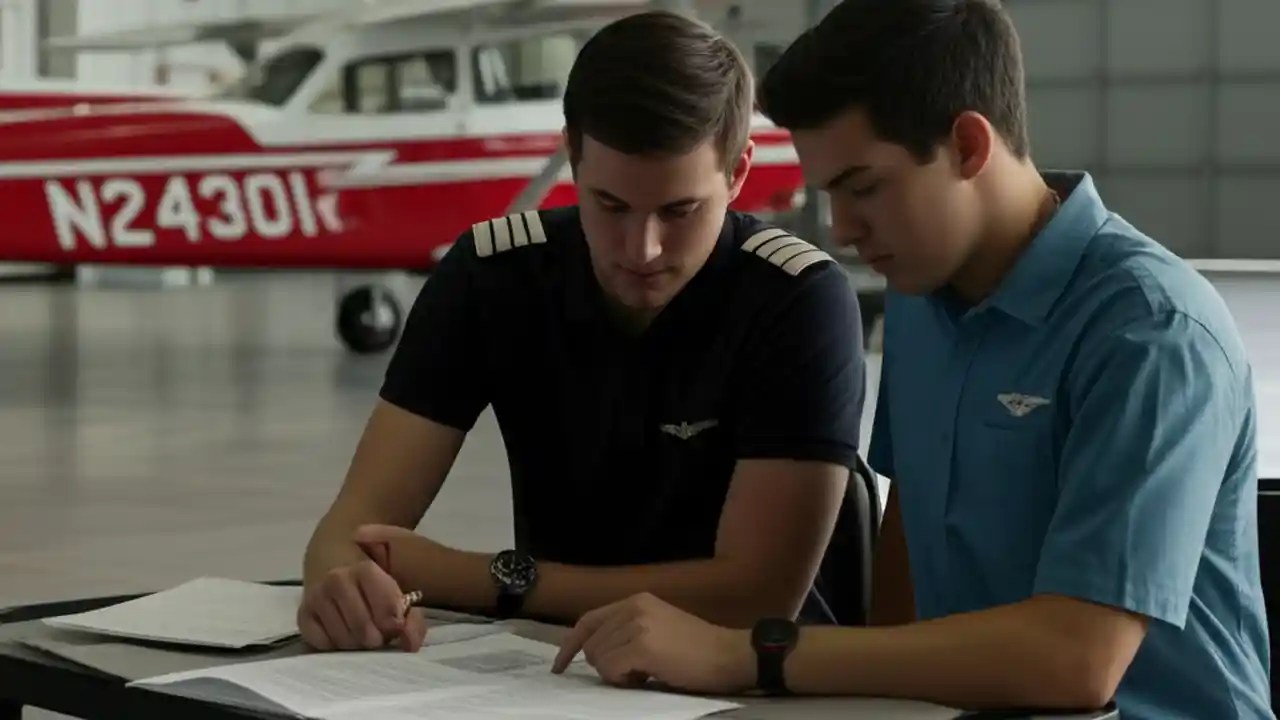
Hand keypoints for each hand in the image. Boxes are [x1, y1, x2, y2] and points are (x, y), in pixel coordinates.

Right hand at [296, 526, 427, 652]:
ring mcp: (316, 597)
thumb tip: (410, 644)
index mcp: (365, 570)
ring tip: (361, 632)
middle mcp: (337, 580)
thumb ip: (412, 618)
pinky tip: (342, 633)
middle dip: (376, 639)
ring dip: (356, 644)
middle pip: (364, 630)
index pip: (386, 611)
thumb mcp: (397, 592)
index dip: (394, 625)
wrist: (332, 560)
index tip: (395, 626)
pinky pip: (323, 645)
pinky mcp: (302, 615)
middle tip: (378, 633)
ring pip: (343, 641)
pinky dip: (336, 646)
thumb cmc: (371, 583)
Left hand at [551, 593, 755, 695]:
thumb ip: (627, 631)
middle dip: (605, 666)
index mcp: (636, 601)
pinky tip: (647, 676)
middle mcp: (633, 607)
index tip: (560, 666)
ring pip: (598, 659)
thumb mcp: (658, 628)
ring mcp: (638, 625)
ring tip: (647, 672)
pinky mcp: (643, 645)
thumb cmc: (697, 651)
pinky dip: (623, 680)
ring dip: (617, 674)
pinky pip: (611, 669)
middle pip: (591, 644)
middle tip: (637, 672)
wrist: (730, 655)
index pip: (588, 620)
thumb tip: (594, 652)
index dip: (570, 645)